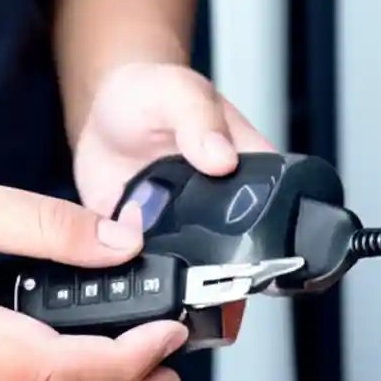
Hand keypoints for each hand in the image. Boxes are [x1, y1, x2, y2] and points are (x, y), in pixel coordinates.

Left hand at [73, 62, 273, 336]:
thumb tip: (220, 156)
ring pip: (197, 281)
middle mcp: (224, 213)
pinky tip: (130, 283)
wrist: (103, 114)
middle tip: (195, 282)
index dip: (268, 250)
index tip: (248, 266)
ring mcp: (187, 235)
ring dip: (179, 288)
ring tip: (159, 284)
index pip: (277, 222)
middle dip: (219, 283)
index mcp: (250, 175)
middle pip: (239, 264)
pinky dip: (142, 286)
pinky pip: (154, 279)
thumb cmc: (150, 95)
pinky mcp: (149, 249)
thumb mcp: (177, 92)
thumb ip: (198, 118)